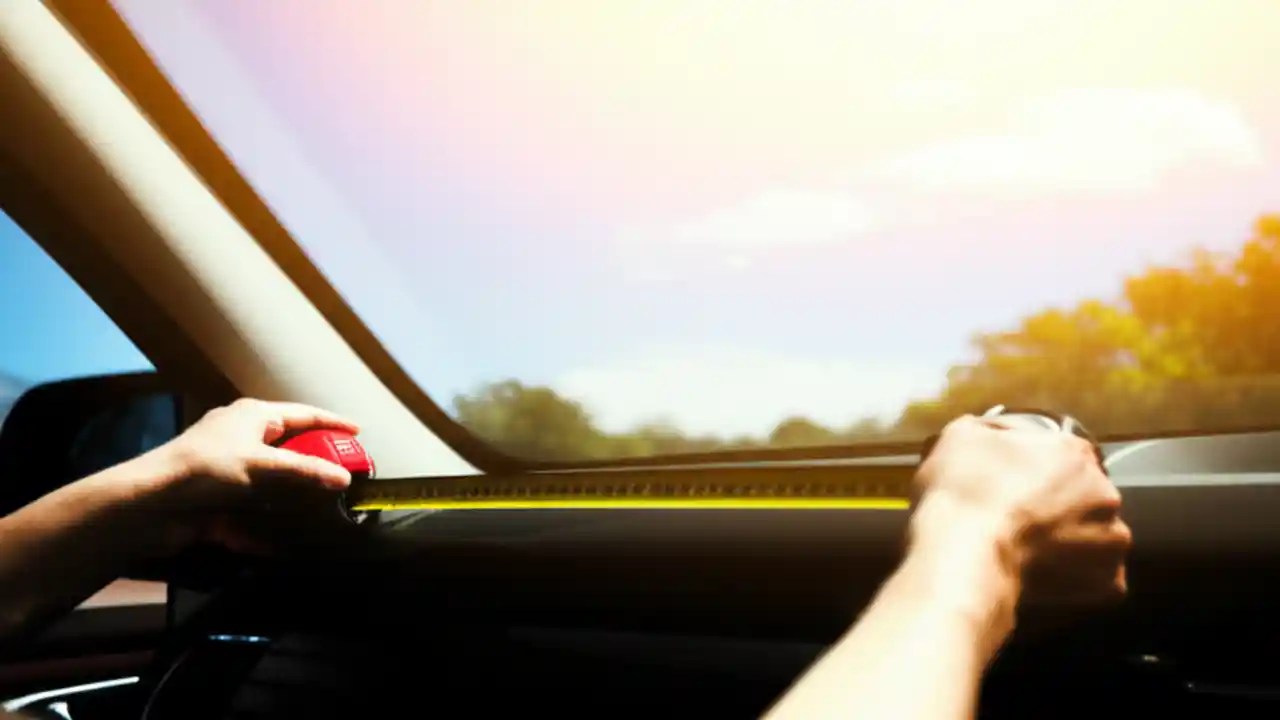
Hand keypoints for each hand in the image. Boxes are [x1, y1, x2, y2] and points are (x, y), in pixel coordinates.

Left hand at [145, 398, 360, 552]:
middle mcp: (242, 438)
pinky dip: (266, 527)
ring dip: (293, 500)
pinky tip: (284, 544)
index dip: (331, 423)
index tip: (358, 434)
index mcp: (252, 417)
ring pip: (272, 484)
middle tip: (345, 478)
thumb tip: (344, 477)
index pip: (302, 415)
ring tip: (323, 513)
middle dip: (315, 466)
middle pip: (289, 450)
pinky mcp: (218, 501)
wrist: (148, 505)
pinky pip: (252, 513)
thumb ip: (305, 471)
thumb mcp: (262, 466)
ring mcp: (229, 471)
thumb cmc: (205, 469)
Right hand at [910, 414, 1131, 605]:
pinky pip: (1094, 579)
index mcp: (1075, 452)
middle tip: (1020, 519)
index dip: (1038, 468)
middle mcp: (1105, 492)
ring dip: (1069, 543)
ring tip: (1028, 553)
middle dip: (1059, 506)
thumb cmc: (963, 493)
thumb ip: (989, 430)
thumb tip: (994, 434)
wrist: (965, 558)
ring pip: (1094, 537)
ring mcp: (1111, 539)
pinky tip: (1040, 578)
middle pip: (1085, 496)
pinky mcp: (1108, 583)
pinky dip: (1072, 580)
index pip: (1065, 453)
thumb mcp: (960, 437)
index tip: (1015, 482)